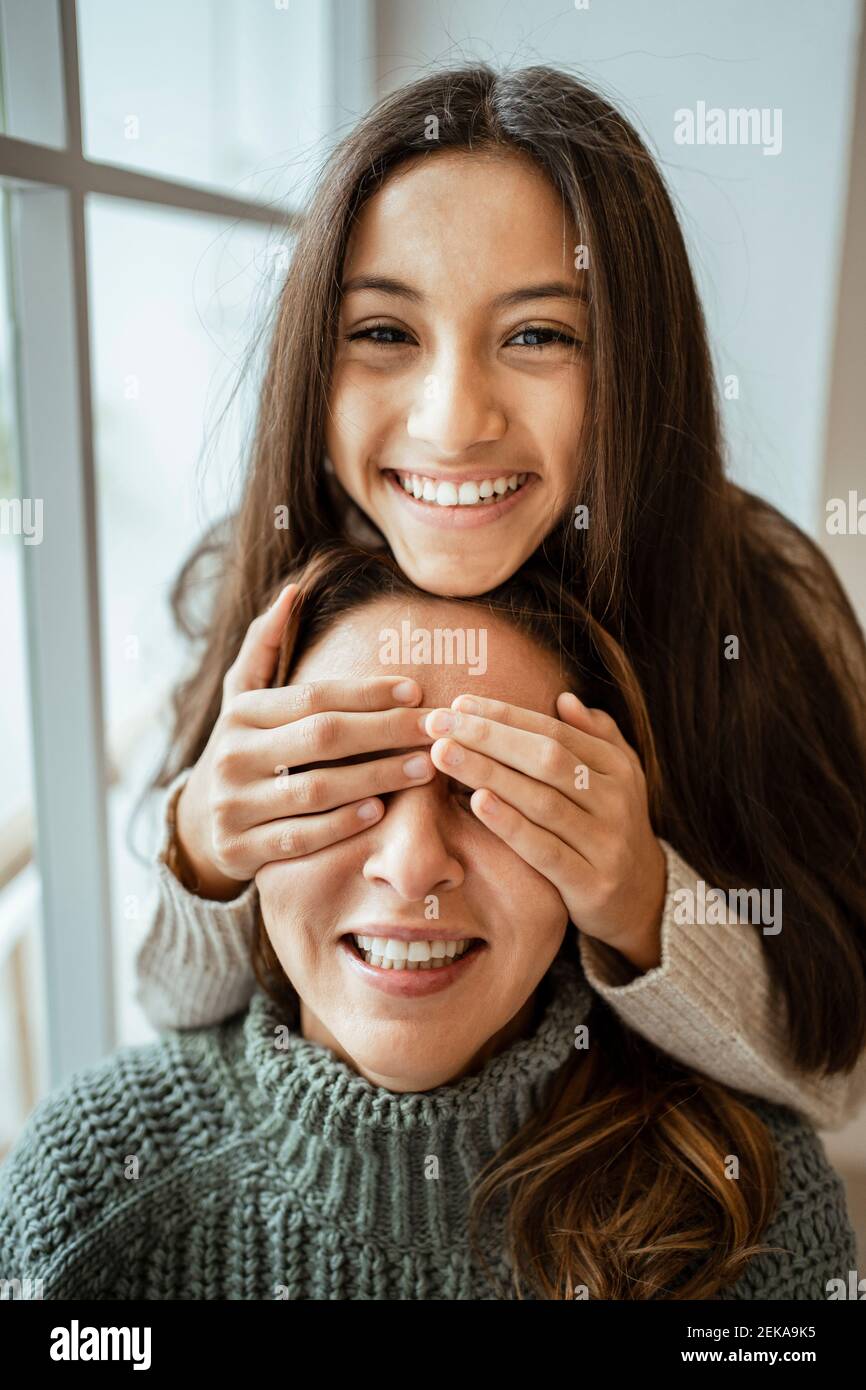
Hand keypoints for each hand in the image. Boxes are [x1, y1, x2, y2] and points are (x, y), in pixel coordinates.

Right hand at [175, 584, 435, 899]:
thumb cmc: (249, 747)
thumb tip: (294, 590)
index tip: (416, 690)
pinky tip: (379, 811)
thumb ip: (265, 644)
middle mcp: (233, 756)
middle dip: (385, 731)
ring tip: (423, 768)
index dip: (368, 692)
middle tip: (433, 730)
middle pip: (322, 738)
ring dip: (376, 778)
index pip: (313, 696)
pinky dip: (341, 825)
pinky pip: (300, 838)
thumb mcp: (244, 696)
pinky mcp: (240, 850)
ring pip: (316, 790)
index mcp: (241, 714)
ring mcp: (234, 806)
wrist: (205, 821)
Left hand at [424, 691, 665, 971]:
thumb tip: (564, 698)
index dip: (505, 715)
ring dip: (489, 773)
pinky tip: (477, 801)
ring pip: (542, 801)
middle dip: (489, 737)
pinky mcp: (591, 883)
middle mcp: (615, 800)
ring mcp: (606, 843)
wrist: (644, 898)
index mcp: (617, 767)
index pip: (553, 731)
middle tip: (439, 723)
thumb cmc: (610, 825)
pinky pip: (545, 850)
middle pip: (547, 759)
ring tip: (444, 754)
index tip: (459, 702)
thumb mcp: (617, 777)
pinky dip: (510, 825)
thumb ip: (595, 736)